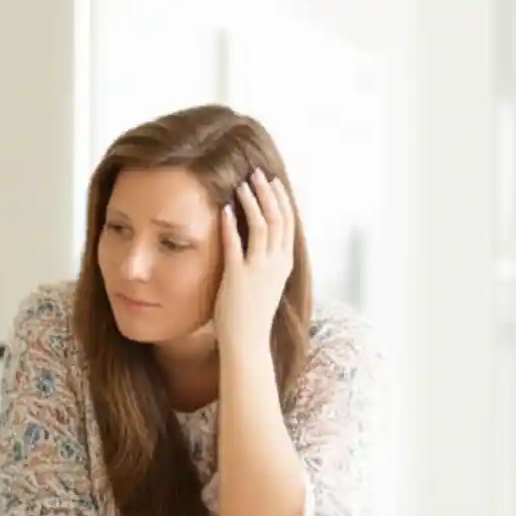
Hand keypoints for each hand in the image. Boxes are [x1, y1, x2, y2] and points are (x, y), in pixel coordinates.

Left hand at [214, 168, 295, 353]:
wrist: (247, 341)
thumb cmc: (251, 313)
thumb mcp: (266, 282)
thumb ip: (266, 261)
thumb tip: (258, 241)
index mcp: (285, 263)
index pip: (289, 223)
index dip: (281, 199)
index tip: (273, 181)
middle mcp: (277, 264)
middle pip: (278, 218)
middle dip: (268, 193)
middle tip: (257, 173)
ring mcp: (259, 270)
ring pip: (262, 226)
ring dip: (252, 202)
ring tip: (242, 184)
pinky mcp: (239, 277)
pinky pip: (236, 245)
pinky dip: (232, 225)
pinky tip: (226, 209)